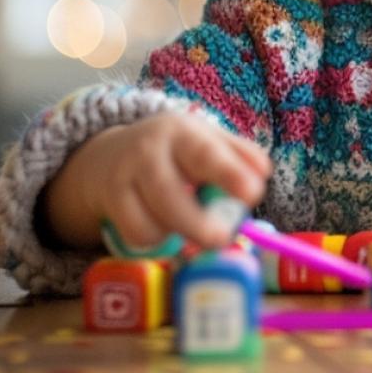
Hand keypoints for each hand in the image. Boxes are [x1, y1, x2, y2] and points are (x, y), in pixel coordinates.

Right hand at [56, 113, 270, 250]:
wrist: (111, 154)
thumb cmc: (177, 152)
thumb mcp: (209, 141)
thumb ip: (240, 156)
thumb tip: (262, 174)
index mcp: (183, 132)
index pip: (206, 153)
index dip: (229, 173)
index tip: (252, 193)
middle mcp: (148, 151)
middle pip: (169, 194)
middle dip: (197, 223)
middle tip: (222, 238)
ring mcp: (124, 177)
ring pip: (151, 222)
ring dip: (177, 233)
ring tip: (187, 221)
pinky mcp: (110, 202)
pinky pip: (136, 235)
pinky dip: (156, 240)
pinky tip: (163, 225)